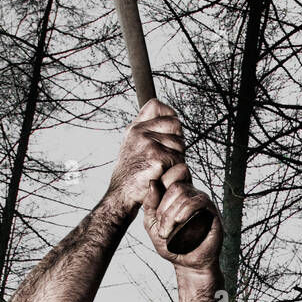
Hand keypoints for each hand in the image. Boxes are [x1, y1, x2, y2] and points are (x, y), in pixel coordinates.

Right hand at [105, 98, 185, 215]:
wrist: (121, 196)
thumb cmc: (130, 175)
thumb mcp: (131, 146)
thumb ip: (145, 131)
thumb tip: (168, 117)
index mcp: (134, 128)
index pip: (157, 105)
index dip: (168, 114)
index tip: (169, 128)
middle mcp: (140, 132)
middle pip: (175, 124)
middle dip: (177, 139)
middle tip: (168, 155)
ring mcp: (149, 145)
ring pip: (180, 144)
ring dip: (177, 157)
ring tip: (162, 168)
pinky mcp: (158, 159)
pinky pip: (179, 160)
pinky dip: (175, 170)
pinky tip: (163, 176)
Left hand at [143, 164, 223, 272]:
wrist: (187, 263)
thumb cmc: (171, 244)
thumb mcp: (152, 225)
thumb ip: (149, 205)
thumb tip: (153, 183)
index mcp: (178, 193)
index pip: (173, 173)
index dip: (163, 182)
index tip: (155, 208)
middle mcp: (191, 194)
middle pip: (175, 184)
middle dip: (163, 208)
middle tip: (161, 228)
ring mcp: (202, 201)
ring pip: (184, 193)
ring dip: (170, 214)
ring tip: (167, 232)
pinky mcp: (211, 212)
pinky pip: (197, 202)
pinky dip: (185, 211)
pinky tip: (180, 221)